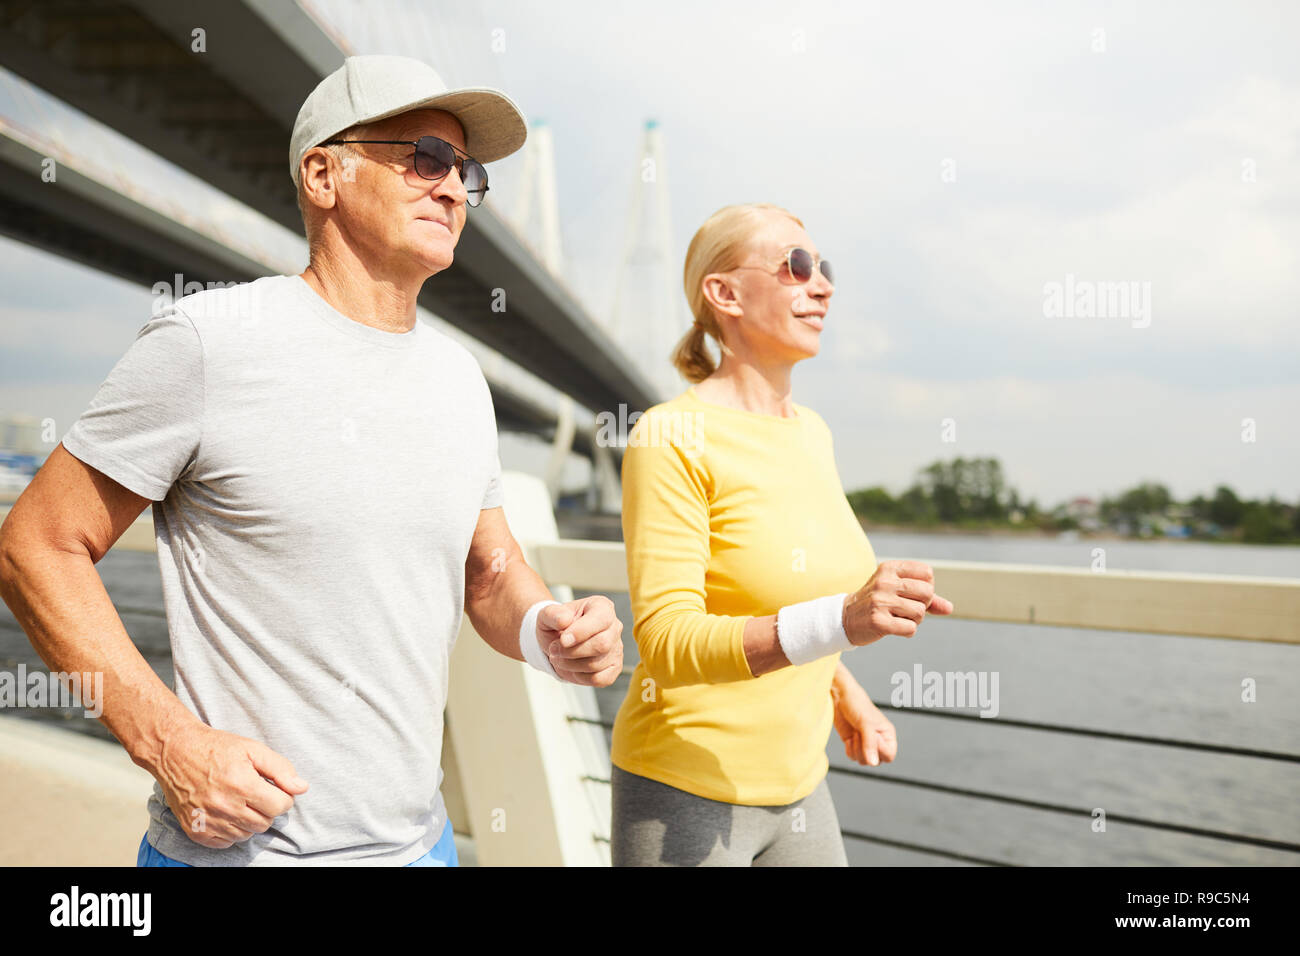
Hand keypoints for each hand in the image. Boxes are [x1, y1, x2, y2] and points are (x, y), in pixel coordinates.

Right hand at [153, 719, 307, 848]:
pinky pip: (225, 842)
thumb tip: (301, 788)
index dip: (283, 797)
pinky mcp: (195, 830)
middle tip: (257, 794)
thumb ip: (280, 769)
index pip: (280, 806)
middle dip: (267, 809)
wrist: (175, 752)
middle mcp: (225, 806)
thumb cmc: (216, 748)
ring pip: (246, 834)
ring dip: (250, 820)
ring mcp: (208, 821)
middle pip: (265, 823)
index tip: (275, 789)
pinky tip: (226, 812)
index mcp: (242, 784)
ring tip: (240, 801)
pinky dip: (231, 831)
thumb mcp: (252, 749)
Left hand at [538, 595, 623, 686]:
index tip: (562, 640)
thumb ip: (553, 614)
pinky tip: (571, 667)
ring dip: (571, 664)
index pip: (601, 619)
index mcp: (602, 607)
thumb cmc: (556, 625)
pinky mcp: (614, 668)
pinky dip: (580, 677)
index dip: (581, 632)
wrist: (557, 642)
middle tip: (554, 650)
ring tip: (558, 657)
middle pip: (602, 645)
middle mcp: (614, 626)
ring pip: (597, 664)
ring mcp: (616, 648)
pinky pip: (600, 679)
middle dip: (572, 652)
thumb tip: (564, 621)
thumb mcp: (547, 615)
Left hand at [831, 681, 896, 766]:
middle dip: (866, 752)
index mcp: (887, 734)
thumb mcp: (865, 724)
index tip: (871, 737)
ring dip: (857, 750)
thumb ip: (870, 744)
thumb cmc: (857, 705)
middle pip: (876, 761)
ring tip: (855, 733)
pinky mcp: (853, 743)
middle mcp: (878, 741)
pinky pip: (853, 757)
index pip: (889, 755)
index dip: (880, 751)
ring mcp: (864, 743)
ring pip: (864, 761)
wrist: (840, 698)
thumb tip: (873, 763)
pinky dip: (849, 750)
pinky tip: (849, 738)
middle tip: (861, 735)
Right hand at [842, 559, 952, 646]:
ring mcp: (880, 601)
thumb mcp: (897, 591)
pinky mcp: (879, 621)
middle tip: (906, 608)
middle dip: (923, 604)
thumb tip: (949, 608)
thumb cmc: (877, 602)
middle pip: (927, 592)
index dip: (927, 587)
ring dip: (914, 620)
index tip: (912, 594)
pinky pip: (911, 628)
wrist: (845, 618)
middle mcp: (885, 582)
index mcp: (890, 568)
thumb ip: (925, 597)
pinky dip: (907, 631)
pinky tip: (893, 627)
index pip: (927, 573)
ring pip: (920, 612)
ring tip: (897, 617)